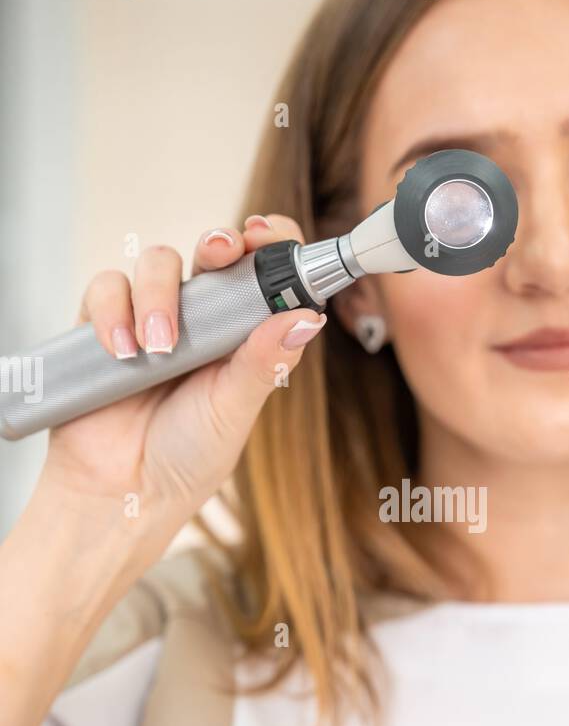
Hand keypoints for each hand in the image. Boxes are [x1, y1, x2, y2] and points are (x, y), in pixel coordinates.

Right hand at [39, 214, 324, 557]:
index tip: (267, 235)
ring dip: (159, 295)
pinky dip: (112, 311)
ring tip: (158, 347)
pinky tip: (122, 351)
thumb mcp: (235, 409)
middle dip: (218, 242)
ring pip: (157, 262)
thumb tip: (307, 317)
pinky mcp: (104, 324)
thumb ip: (266, 362)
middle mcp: (201, 318)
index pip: (263, 272)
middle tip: (220, 253)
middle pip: (211, 251)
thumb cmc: (187, 455)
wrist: (121, 490)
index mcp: (243, 333)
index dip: (271, 244)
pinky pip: (106, 288)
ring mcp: (151, 317)